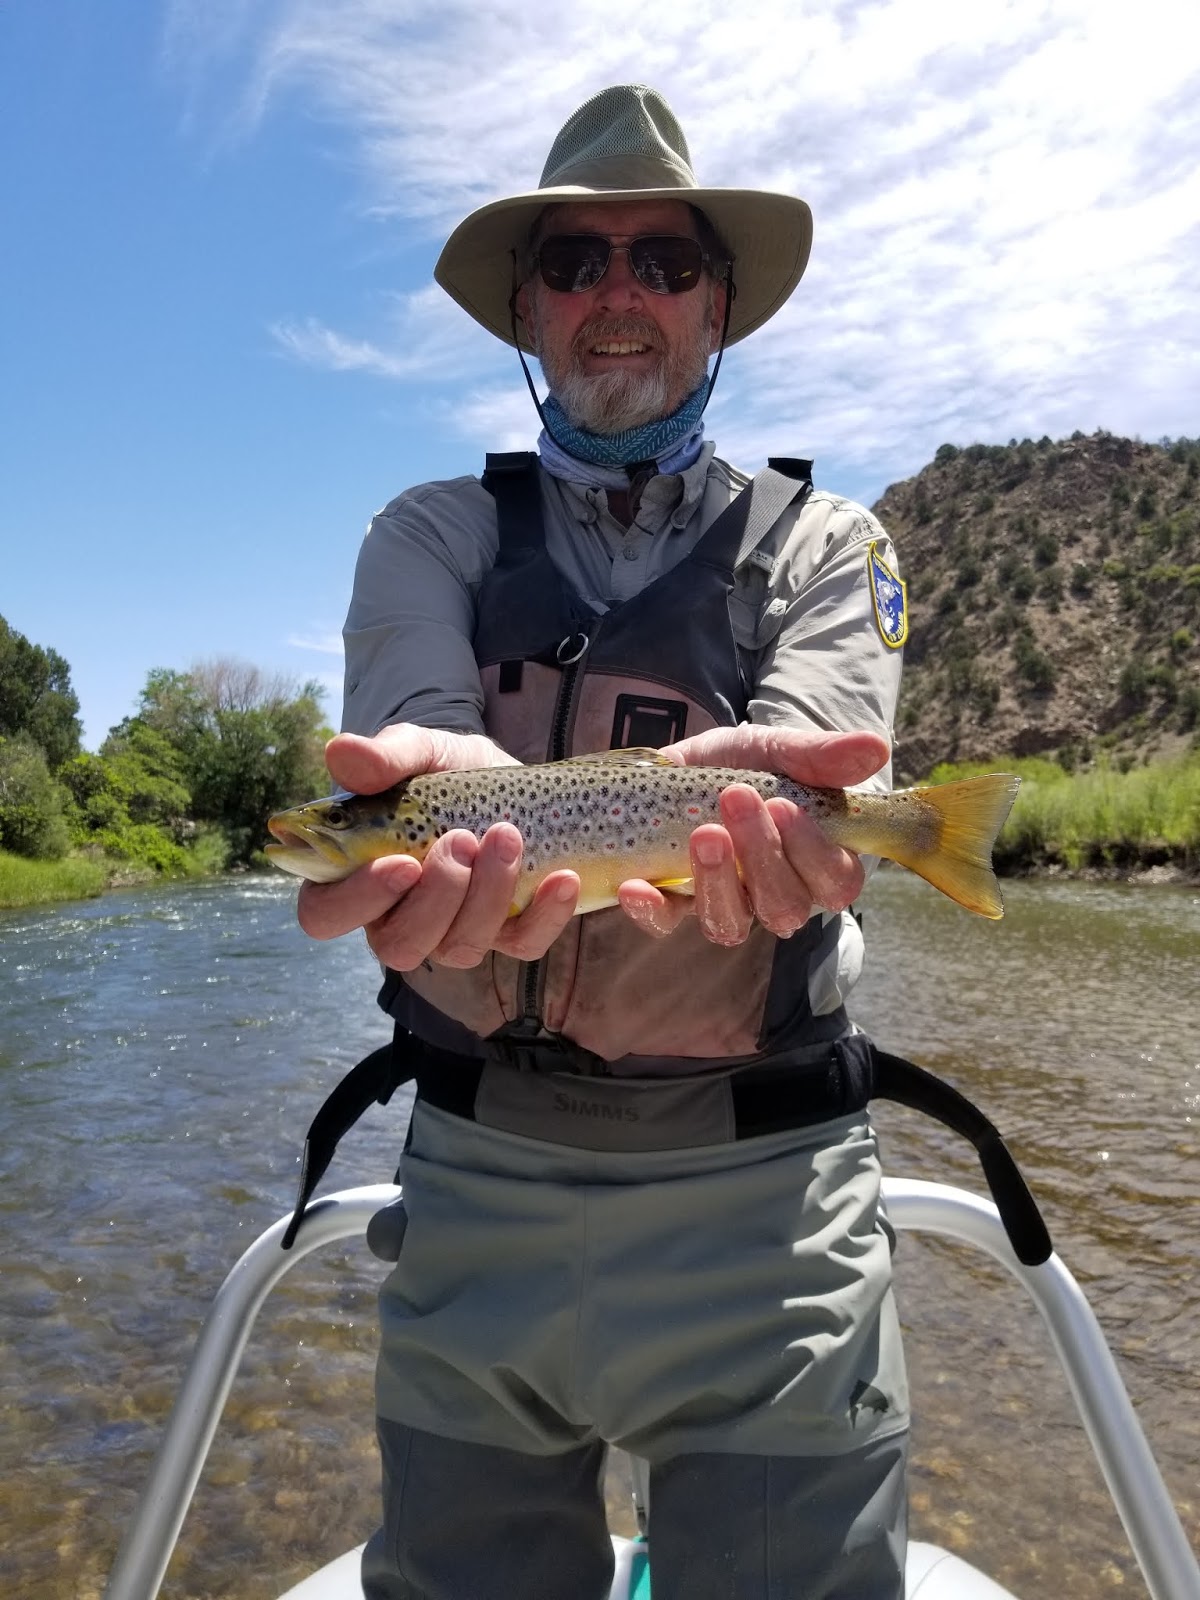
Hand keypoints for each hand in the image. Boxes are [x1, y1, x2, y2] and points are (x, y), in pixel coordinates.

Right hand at [295, 724, 579, 967]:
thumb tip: (339, 751)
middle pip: (399, 945)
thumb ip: (385, 755)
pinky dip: (544, 915)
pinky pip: (523, 945)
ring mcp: (454, 930)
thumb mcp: (422, 751)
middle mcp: (398, 916)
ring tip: (507, 835)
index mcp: (356, 875)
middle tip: (463, 839)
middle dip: (437, 898)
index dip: (357, 900)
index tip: (402, 862)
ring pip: (460, 948)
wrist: (507, 778)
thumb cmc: (446, 771)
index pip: (325, 914)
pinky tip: (560, 878)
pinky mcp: (507, 931)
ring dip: (488, 896)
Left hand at [616, 725, 888, 945]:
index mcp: (818, 862)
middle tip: (737, 799)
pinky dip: (652, 910)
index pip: (835, 881)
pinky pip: (667, 923)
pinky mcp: (676, 902)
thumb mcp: (780, 749)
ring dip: (717, 882)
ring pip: (731, 923)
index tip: (785, 804)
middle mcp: (777, 894)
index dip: (814, 852)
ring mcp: (726, 902)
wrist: (688, 765)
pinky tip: (636, 886)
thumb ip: (822, 755)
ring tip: (702, 833)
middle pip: (785, 907)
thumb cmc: (749, 763)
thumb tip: (877, 747)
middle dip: (763, 856)